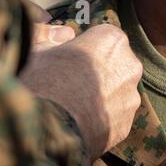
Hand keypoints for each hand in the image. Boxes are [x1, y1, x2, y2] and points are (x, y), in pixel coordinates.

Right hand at [20, 23, 142, 155]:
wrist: (48, 132)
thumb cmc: (41, 82)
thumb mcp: (35, 49)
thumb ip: (49, 34)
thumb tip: (64, 34)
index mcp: (112, 39)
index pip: (102, 36)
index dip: (84, 47)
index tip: (68, 58)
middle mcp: (130, 66)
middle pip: (114, 64)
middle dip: (97, 71)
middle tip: (69, 83)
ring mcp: (131, 98)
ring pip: (116, 92)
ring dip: (100, 96)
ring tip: (72, 107)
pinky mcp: (126, 126)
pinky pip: (113, 119)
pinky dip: (99, 120)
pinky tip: (78, 124)